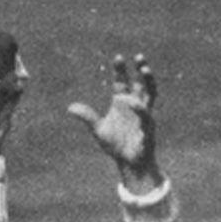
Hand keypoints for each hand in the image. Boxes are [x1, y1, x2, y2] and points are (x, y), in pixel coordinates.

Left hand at [67, 53, 157, 179]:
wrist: (129, 164)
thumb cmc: (115, 147)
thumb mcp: (98, 130)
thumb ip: (87, 117)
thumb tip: (70, 108)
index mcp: (121, 103)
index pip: (121, 81)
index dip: (120, 70)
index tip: (118, 58)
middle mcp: (134, 104)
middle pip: (138, 82)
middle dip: (139, 69)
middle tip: (137, 57)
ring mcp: (143, 114)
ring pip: (150, 93)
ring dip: (149, 81)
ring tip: (144, 69)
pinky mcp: (148, 126)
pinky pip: (146, 115)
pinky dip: (141, 109)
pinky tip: (134, 104)